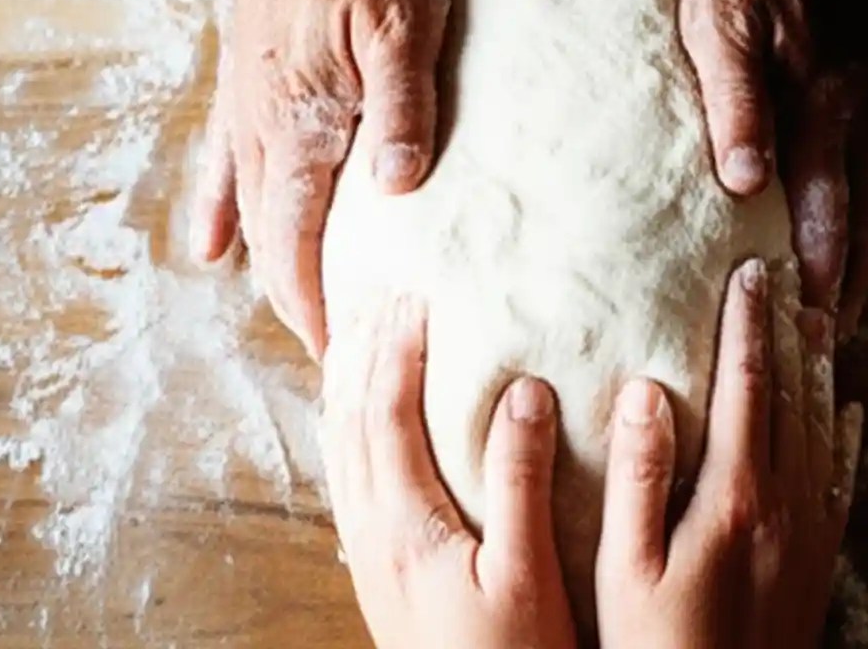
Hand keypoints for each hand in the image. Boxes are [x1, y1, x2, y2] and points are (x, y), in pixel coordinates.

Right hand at [192, 0, 448, 358]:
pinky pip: (221, 162)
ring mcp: (247, 110)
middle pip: (270, 238)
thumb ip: (403, 110)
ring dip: (266, 264)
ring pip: (247, 209)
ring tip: (288, 311)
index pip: (296, 242)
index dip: (311, 304)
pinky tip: (212, 247)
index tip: (333, 352)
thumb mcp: (404, 29)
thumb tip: (399, 189)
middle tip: (326, 348)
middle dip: (295, 299)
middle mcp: (262, 129)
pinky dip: (217, 209)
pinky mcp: (245, 86)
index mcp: (301, 126)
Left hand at [319, 297, 576, 648]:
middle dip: (365, 352)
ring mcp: (365, 548)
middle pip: (351, 420)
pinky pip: (345, 475)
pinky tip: (358, 419)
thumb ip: (522, 479)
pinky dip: (345, 428)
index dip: (398, 350)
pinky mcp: (373, 565)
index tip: (414, 297)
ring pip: (339, 446)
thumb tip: (523, 391)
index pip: (388, 412)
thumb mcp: (528, 570)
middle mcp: (370, 529)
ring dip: (347, 385)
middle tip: (382, 297)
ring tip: (358, 337)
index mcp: (406, 522)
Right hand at [595, 258, 862, 648]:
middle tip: (788, 278)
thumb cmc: (659, 645)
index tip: (747, 274)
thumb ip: (639, 476)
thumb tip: (646, 392)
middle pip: (793, 394)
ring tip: (818, 320)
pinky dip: (845, 434)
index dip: (747, 325)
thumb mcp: (626, 566)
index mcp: (735, 494)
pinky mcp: (820, 558)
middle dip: (788, 330)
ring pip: (823, 426)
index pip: (746, 385)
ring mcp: (810, 530)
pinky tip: (848, 411)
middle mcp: (785, 502)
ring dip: (820, 368)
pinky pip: (842, 478)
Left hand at [680, 0, 867, 338]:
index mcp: (817, 119)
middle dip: (839, 297)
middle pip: (856, 232)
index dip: (811, 286)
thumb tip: (744, 184)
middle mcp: (855, 130)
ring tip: (851, 321)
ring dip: (867, 271)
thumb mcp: (718, 32)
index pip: (818, 225)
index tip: (800, 339)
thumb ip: (735, 106)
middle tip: (823, 352)